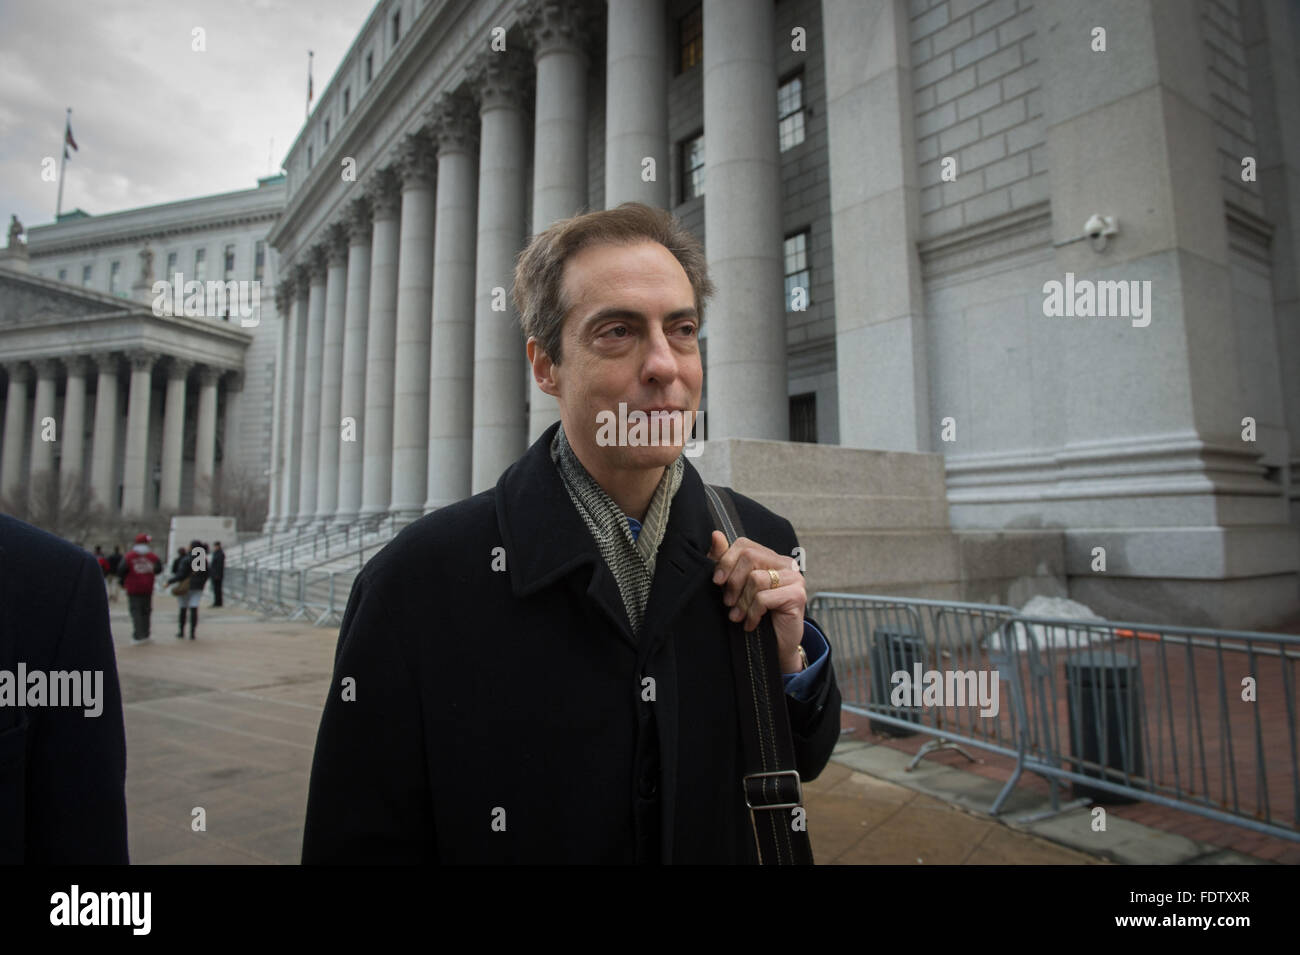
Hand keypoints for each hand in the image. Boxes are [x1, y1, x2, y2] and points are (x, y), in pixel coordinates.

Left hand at [707, 531, 806, 671]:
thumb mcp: (734, 587)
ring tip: (738, 617)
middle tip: (728, 603)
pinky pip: (764, 597)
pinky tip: (751, 623)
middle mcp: (785, 563)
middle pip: (749, 557)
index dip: (726, 561)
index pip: (745, 545)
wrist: (774, 647)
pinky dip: (752, 613)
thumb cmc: (754, 615)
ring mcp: (795, 577)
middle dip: (733, 582)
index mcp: (770, 557)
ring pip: (756, 579)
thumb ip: (725, 561)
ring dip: (742, 602)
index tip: (717, 582)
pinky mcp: (798, 595)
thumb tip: (715, 534)